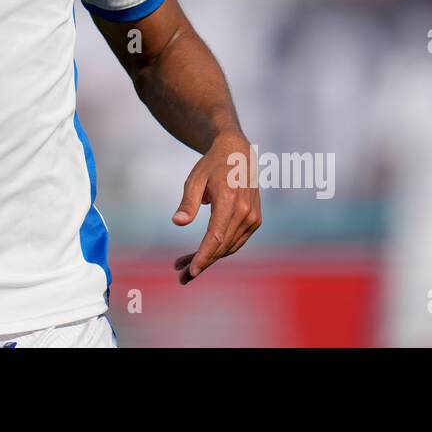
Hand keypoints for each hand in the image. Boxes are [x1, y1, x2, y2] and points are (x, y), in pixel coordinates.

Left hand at [171, 131, 261, 283]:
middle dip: (201, 263)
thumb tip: (177, 222)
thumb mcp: (195, 179)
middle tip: (180, 276)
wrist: (238, 154)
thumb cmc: (212, 166)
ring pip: (229, 247)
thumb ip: (188, 202)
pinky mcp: (255, 220)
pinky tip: (201, 255)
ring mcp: (253, 218)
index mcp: (230, 200)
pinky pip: (235, 242)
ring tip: (184, 266)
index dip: (204, 256)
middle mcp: (245, 212)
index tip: (192, 271)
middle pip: (222, 246)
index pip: (216, 236)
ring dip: (209, 259)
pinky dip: (219, 250)